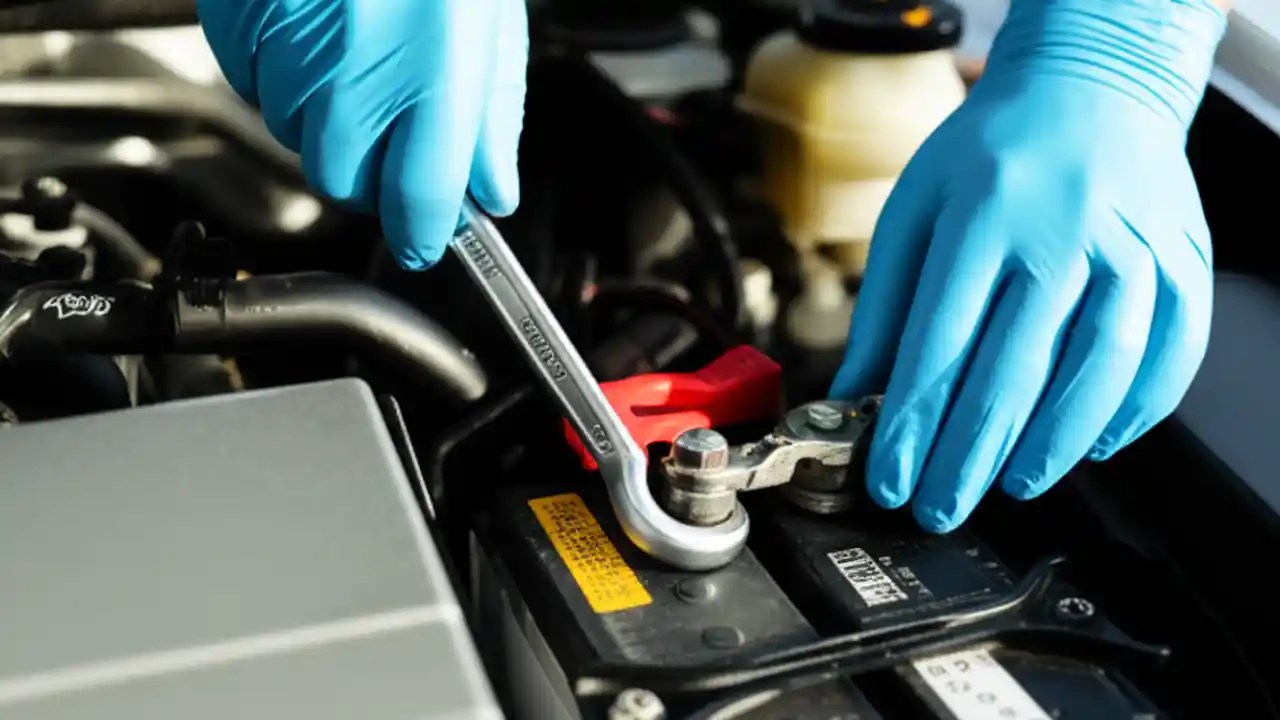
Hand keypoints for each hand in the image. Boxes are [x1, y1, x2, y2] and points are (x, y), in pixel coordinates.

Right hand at [196, 0, 528, 268]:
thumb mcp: (490, 28)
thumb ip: (492, 119)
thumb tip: (492, 191)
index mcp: (437, 76)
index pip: (423, 203)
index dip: (429, 235)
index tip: (432, 240)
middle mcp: (359, 74)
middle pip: (349, 184)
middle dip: (375, 176)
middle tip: (398, 132)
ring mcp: (291, 53)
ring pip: (298, 140)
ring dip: (328, 122)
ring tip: (358, 56)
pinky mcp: (240, 31)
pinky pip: (256, 91)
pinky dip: (285, 80)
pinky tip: (317, 34)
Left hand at [831, 0, 1226, 531]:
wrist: (1092, 86)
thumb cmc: (991, 153)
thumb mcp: (915, 211)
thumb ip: (887, 308)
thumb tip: (854, 397)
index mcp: (983, 216)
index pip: (940, 344)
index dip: (910, 425)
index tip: (888, 478)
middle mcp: (1063, 232)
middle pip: (1014, 369)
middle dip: (969, 455)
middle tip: (939, 507)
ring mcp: (1132, 247)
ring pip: (1100, 367)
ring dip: (1053, 443)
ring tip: (1012, 485)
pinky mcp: (1181, 262)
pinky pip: (1171, 351)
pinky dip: (1136, 409)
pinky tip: (1096, 445)